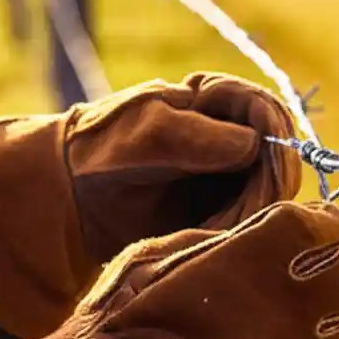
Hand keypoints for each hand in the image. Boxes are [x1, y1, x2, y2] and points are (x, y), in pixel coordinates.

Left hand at [0, 73, 302, 338]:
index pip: (268, 113)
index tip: (273, 168)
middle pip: (275, 159)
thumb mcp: (151, 131)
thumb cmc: (100, 148)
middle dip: (268, 185)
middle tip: (250, 213)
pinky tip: (215, 239)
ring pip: (266, 194)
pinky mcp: (213, 208)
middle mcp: (226, 134)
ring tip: (222, 228)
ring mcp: (223, 173)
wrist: (61, 191)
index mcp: (213, 100)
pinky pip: (242, 220)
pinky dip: (236, 231)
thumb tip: (256, 146)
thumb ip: (205, 136)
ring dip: (253, 214)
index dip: (278, 141)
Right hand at [0, 202, 338, 338]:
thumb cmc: (126, 318)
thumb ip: (223, 243)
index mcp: (270, 244)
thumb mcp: (163, 253)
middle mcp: (300, 296)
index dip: (325, 228)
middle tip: (319, 286)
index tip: (317, 232)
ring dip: (321, 338)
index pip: (329, 223)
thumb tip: (255, 242)